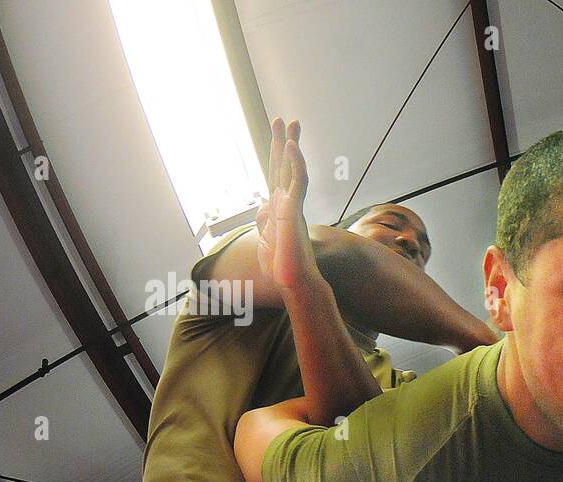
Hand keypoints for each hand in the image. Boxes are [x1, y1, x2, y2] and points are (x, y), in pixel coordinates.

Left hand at [256, 118, 318, 289]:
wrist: (292, 281)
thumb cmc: (282, 266)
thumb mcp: (265, 238)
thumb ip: (264, 219)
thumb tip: (264, 205)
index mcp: (280, 208)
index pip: (277, 175)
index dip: (277, 155)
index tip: (280, 137)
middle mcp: (288, 203)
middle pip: (285, 166)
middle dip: (285, 142)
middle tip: (286, 120)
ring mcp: (292, 205)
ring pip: (293, 169)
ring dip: (291, 145)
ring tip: (291, 123)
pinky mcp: (295, 211)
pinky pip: (298, 182)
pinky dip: (295, 163)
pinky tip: (292, 147)